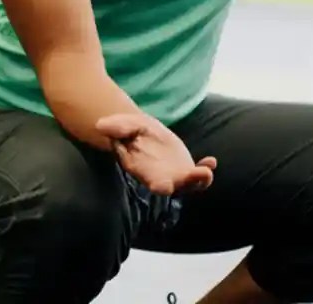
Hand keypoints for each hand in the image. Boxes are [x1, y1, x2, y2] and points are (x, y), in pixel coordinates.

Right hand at [96, 113, 216, 195]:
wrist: (139, 131)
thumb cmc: (128, 129)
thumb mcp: (124, 124)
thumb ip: (116, 127)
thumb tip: (101, 125)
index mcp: (144, 169)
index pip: (153, 182)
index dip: (161, 185)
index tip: (166, 186)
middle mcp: (160, 176)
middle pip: (176, 186)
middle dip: (188, 183)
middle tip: (201, 175)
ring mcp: (174, 174)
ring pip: (190, 183)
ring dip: (201, 179)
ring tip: (208, 169)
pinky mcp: (184, 167)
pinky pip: (197, 173)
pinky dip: (205, 168)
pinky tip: (211, 161)